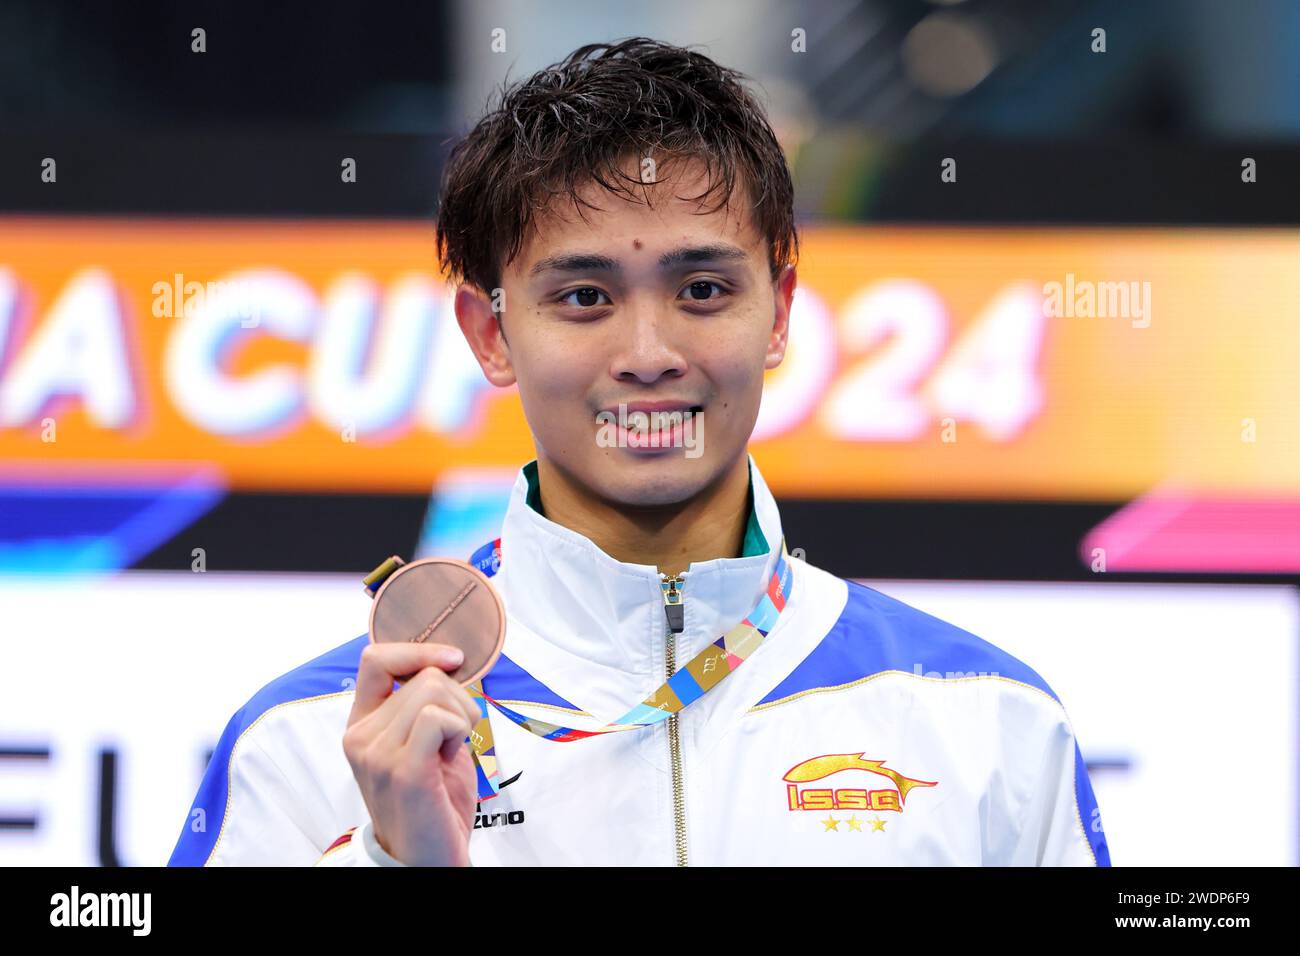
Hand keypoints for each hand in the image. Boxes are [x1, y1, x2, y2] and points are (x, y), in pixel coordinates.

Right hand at [342, 642, 480, 865]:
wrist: (429, 858)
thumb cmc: (434, 801)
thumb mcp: (424, 742)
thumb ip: (425, 704)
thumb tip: (449, 661)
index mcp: (362, 725)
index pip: (375, 659)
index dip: (419, 650)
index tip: (453, 660)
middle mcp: (361, 737)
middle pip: (424, 676)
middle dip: (458, 699)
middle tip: (454, 739)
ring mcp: (377, 754)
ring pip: (435, 690)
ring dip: (461, 716)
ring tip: (450, 752)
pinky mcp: (402, 770)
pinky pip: (440, 718)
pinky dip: (460, 730)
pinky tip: (450, 758)